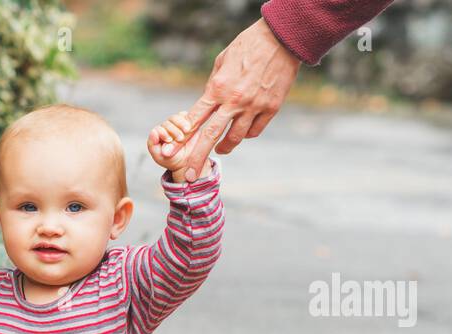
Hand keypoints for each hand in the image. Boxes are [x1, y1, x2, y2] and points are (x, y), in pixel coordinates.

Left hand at [148, 111, 201, 178]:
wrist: (188, 163)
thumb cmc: (172, 160)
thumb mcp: (160, 157)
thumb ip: (153, 145)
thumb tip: (153, 131)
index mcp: (158, 135)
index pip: (158, 129)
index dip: (163, 133)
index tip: (169, 140)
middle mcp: (167, 128)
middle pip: (168, 122)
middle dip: (173, 130)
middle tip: (180, 139)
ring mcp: (178, 124)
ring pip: (177, 118)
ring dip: (181, 124)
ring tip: (186, 131)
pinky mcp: (189, 122)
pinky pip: (186, 116)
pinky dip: (187, 120)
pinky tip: (189, 127)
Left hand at [174, 17, 300, 180]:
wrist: (281, 38)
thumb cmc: (247, 46)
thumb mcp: (222, 61)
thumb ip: (212, 86)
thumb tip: (205, 106)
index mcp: (218, 88)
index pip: (195, 119)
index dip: (181, 138)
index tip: (170, 152)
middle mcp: (234, 101)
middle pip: (211, 136)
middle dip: (197, 158)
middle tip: (188, 176)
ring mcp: (253, 107)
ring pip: (234, 138)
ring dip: (224, 148)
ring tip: (219, 150)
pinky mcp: (270, 108)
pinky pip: (254, 131)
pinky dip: (245, 134)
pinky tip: (241, 133)